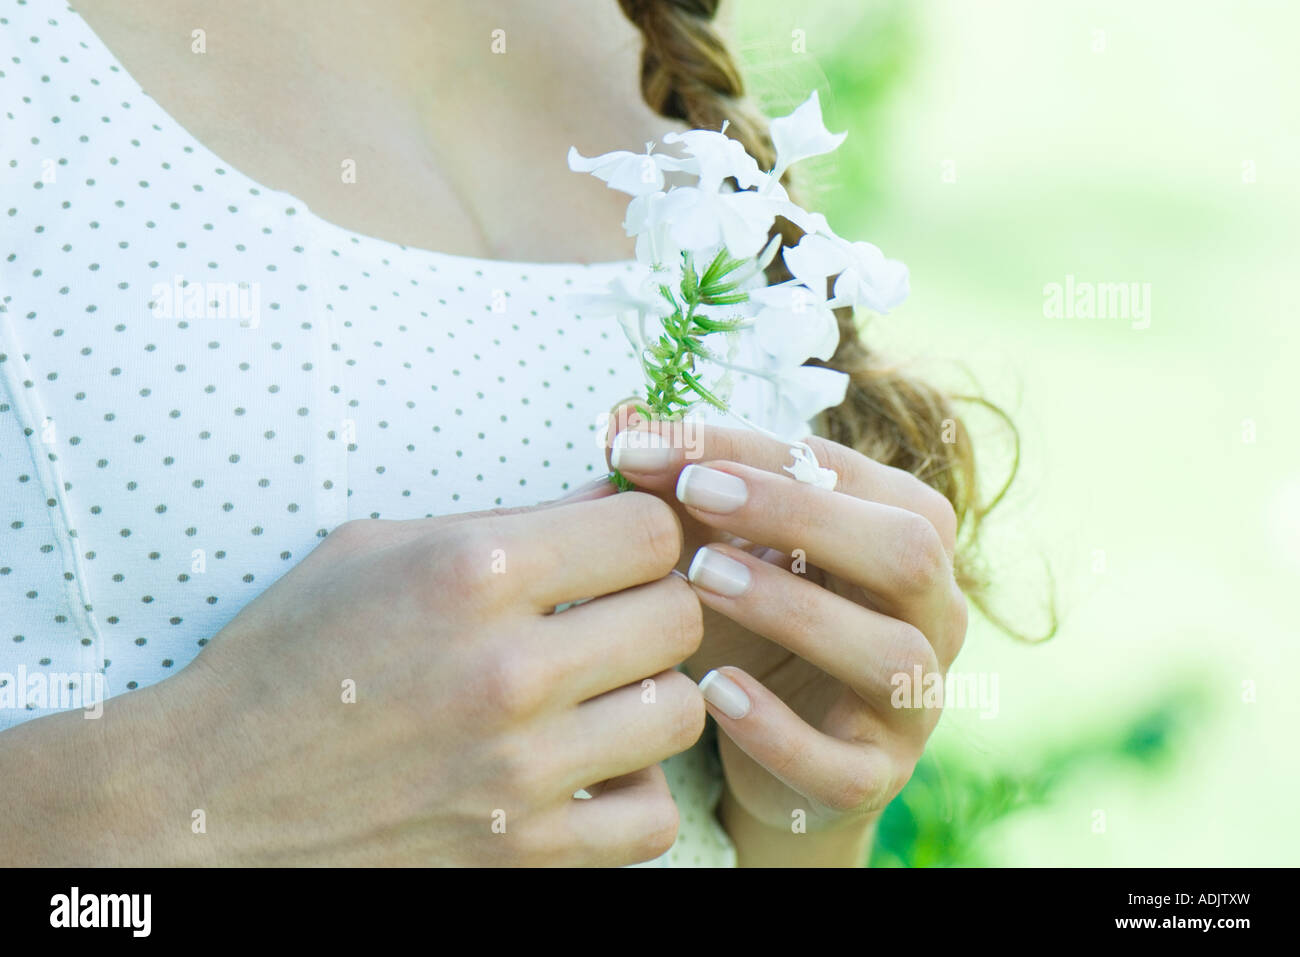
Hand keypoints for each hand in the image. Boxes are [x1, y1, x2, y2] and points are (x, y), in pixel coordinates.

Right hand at [150, 483, 705, 865]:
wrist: (210, 799)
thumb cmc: (288, 657)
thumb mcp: (376, 550)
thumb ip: (505, 521)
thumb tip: (611, 499)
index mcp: (473, 573)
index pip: (648, 531)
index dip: (641, 532)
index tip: (616, 549)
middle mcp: (507, 670)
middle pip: (679, 616)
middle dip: (653, 605)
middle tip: (611, 617)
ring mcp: (521, 772)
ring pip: (681, 712)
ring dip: (650, 696)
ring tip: (603, 692)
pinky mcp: (524, 853)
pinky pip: (654, 818)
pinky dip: (635, 792)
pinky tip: (593, 769)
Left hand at [607, 413, 966, 844]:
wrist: (770, 750)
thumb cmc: (750, 624)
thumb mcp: (715, 548)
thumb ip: (678, 487)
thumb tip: (619, 417)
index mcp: (905, 532)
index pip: (843, 471)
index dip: (747, 450)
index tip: (647, 444)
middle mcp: (934, 612)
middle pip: (906, 549)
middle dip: (797, 514)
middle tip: (693, 494)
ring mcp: (913, 701)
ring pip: (890, 653)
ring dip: (794, 610)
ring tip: (699, 581)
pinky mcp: (874, 778)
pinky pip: (845, 763)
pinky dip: (778, 728)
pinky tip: (712, 690)